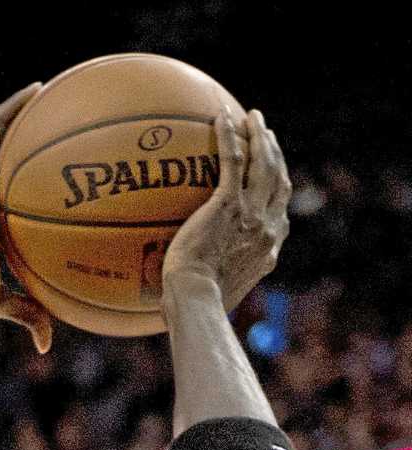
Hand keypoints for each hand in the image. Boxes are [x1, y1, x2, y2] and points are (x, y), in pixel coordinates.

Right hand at [0, 84, 54, 355]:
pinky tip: (41, 87)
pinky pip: (2, 123)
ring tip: (65, 101)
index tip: (72, 198)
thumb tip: (47, 348)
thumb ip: (25, 314)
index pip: (25, 210)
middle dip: (47, 156)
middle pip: (24, 170)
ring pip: (14, 142)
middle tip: (79, 147)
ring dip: (34, 120)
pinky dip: (20, 104)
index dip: (45, 203)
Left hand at [163, 110, 288, 308]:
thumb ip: (220, 273)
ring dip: (260, 136)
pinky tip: (221, 117)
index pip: (280, 205)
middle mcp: (269, 225)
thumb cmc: (197, 304)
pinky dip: (230, 137)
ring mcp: (252, 212)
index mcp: (270, 244)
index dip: (278, 182)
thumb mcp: (221, 290)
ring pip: (263, 163)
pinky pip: (233, 161)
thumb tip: (199, 277)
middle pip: (278, 177)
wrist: (197, 299)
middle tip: (265, 132)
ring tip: (251, 117)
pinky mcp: (229, 204)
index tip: (273, 168)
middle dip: (274, 151)